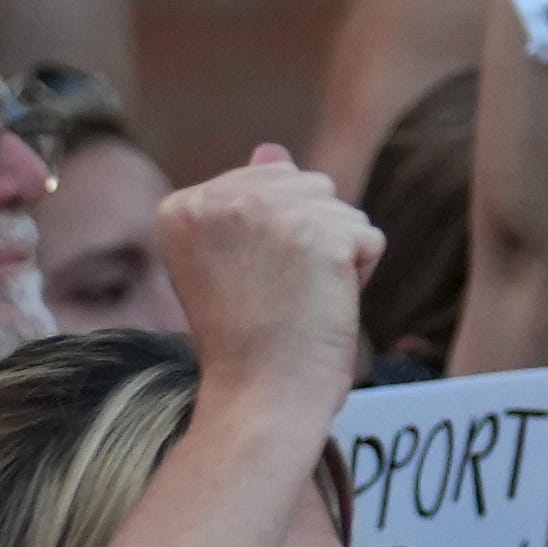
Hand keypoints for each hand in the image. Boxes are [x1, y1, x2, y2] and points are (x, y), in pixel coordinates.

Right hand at [156, 145, 380, 425]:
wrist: (261, 398)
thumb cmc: (248, 342)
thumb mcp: (231, 262)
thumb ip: (246, 200)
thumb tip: (273, 148)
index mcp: (180, 206)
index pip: (263, 181)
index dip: (273, 238)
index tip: (249, 284)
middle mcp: (216, 199)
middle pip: (305, 185)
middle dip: (309, 238)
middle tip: (278, 295)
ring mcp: (266, 211)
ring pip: (339, 208)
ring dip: (336, 256)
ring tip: (301, 300)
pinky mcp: (317, 232)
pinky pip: (367, 237)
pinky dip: (360, 274)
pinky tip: (325, 304)